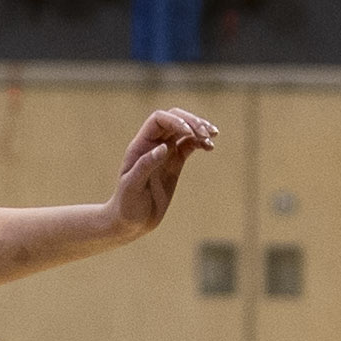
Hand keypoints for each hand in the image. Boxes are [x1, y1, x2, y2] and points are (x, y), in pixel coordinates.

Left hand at [105, 108, 217, 237]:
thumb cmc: (127, 205)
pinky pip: (189, 145)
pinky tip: (210, 147)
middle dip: (192, 121)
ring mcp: (165, 153)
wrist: (130, 222)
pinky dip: (201, 142)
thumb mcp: (133, 186)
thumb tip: (164, 147)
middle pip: (175, 118)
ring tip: (213, 136)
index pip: (159, 120)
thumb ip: (146, 165)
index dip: (175, 120)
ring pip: (184, 130)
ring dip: (200, 129)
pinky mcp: (175, 164)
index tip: (189, 133)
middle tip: (207, 133)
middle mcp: (153, 145)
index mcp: (140, 145)